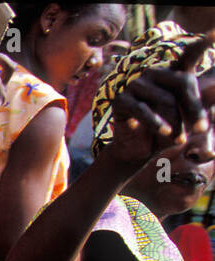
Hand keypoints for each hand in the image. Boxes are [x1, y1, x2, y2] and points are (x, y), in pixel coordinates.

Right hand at [104, 33, 212, 168]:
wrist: (139, 151)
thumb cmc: (167, 131)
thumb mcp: (188, 118)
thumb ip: (203, 105)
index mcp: (173, 73)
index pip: (189, 55)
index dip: (201, 45)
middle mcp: (154, 73)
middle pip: (183, 82)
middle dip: (194, 108)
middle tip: (202, 129)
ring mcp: (136, 84)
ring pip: (166, 99)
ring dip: (175, 123)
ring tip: (179, 140)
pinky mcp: (121, 100)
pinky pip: (144, 110)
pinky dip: (156, 124)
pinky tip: (164, 133)